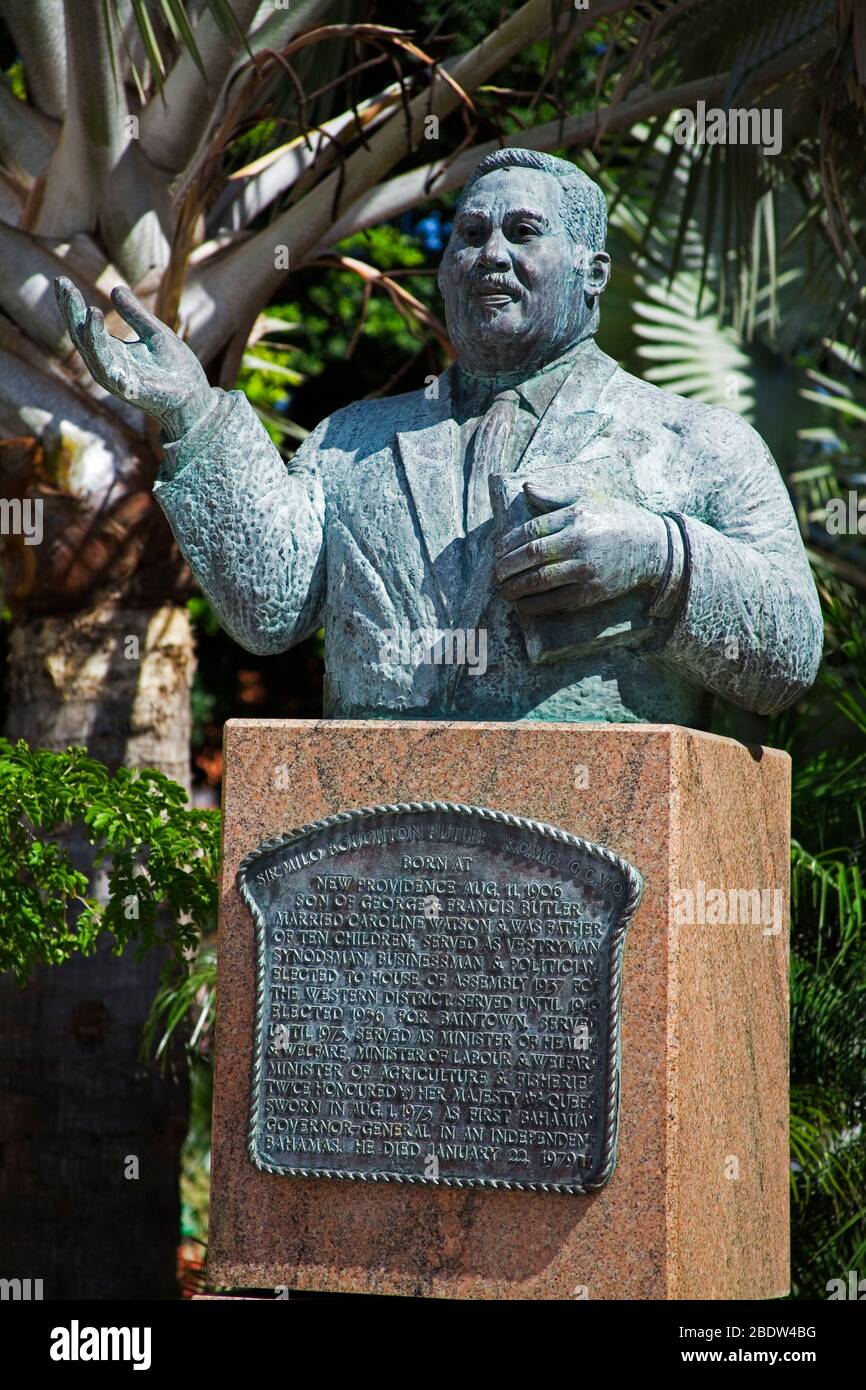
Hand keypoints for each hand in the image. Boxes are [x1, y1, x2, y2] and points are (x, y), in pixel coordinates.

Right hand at [54, 277, 213, 440]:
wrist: (195, 397)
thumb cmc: (176, 370)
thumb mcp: (155, 333)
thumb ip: (135, 314)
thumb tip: (115, 289)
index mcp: (113, 352)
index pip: (86, 326)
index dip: (74, 304)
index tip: (62, 280)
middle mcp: (108, 364)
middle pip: (81, 335)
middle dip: (70, 309)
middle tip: (61, 282)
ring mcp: (114, 377)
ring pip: (89, 349)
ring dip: (82, 325)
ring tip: (82, 301)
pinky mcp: (124, 386)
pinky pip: (104, 364)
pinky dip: (96, 342)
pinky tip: (93, 319)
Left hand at [494, 479, 668, 614]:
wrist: (652, 546)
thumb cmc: (615, 518)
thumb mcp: (587, 498)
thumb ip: (555, 494)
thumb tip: (525, 488)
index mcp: (575, 516)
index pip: (530, 530)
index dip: (507, 544)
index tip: (497, 552)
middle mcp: (579, 542)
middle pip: (531, 556)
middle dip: (507, 567)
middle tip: (496, 573)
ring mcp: (586, 569)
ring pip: (539, 581)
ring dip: (515, 588)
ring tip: (504, 590)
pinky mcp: (591, 591)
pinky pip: (555, 601)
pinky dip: (533, 605)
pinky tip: (522, 604)